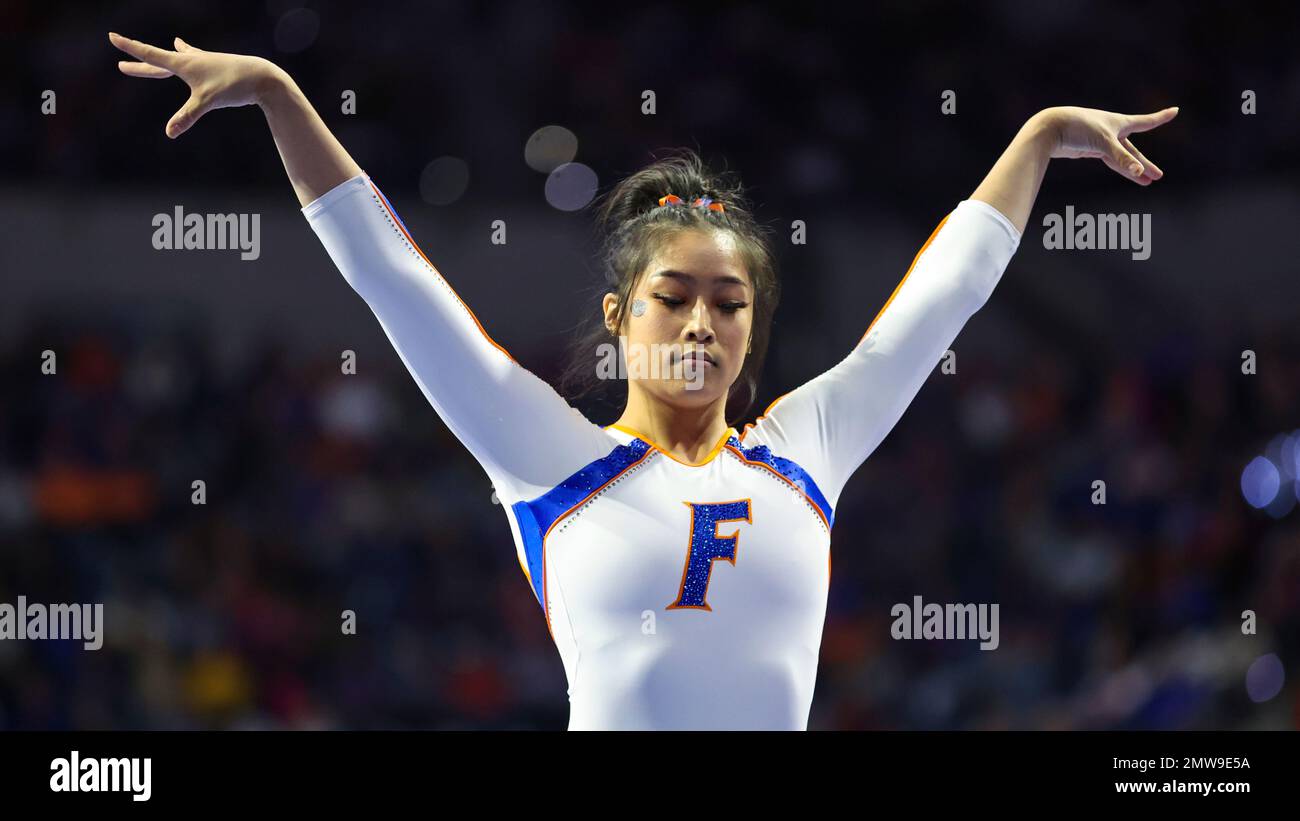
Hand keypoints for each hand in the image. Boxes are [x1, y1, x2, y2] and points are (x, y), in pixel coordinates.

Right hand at [109, 32, 283, 138]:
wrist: (262, 76)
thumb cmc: (234, 86)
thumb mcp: (207, 102)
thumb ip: (187, 117)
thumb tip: (169, 133)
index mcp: (184, 64)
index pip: (151, 55)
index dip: (130, 48)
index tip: (111, 36)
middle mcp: (192, 60)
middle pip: (159, 62)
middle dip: (140, 64)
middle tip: (121, 64)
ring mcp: (204, 61)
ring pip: (179, 58)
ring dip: (166, 56)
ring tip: (167, 45)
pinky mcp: (216, 66)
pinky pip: (195, 58)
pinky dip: (187, 53)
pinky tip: (187, 48)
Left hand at [1038, 105, 1178, 184]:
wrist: (1051, 128)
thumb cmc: (1079, 129)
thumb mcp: (1104, 142)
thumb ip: (1122, 158)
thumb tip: (1138, 172)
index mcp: (1119, 123)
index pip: (1145, 122)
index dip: (1160, 118)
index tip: (1175, 110)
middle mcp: (1112, 131)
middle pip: (1133, 150)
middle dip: (1145, 163)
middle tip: (1158, 176)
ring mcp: (1100, 141)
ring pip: (1122, 158)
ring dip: (1133, 170)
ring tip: (1147, 183)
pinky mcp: (1089, 149)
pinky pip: (1110, 160)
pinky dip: (1120, 167)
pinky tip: (1129, 173)